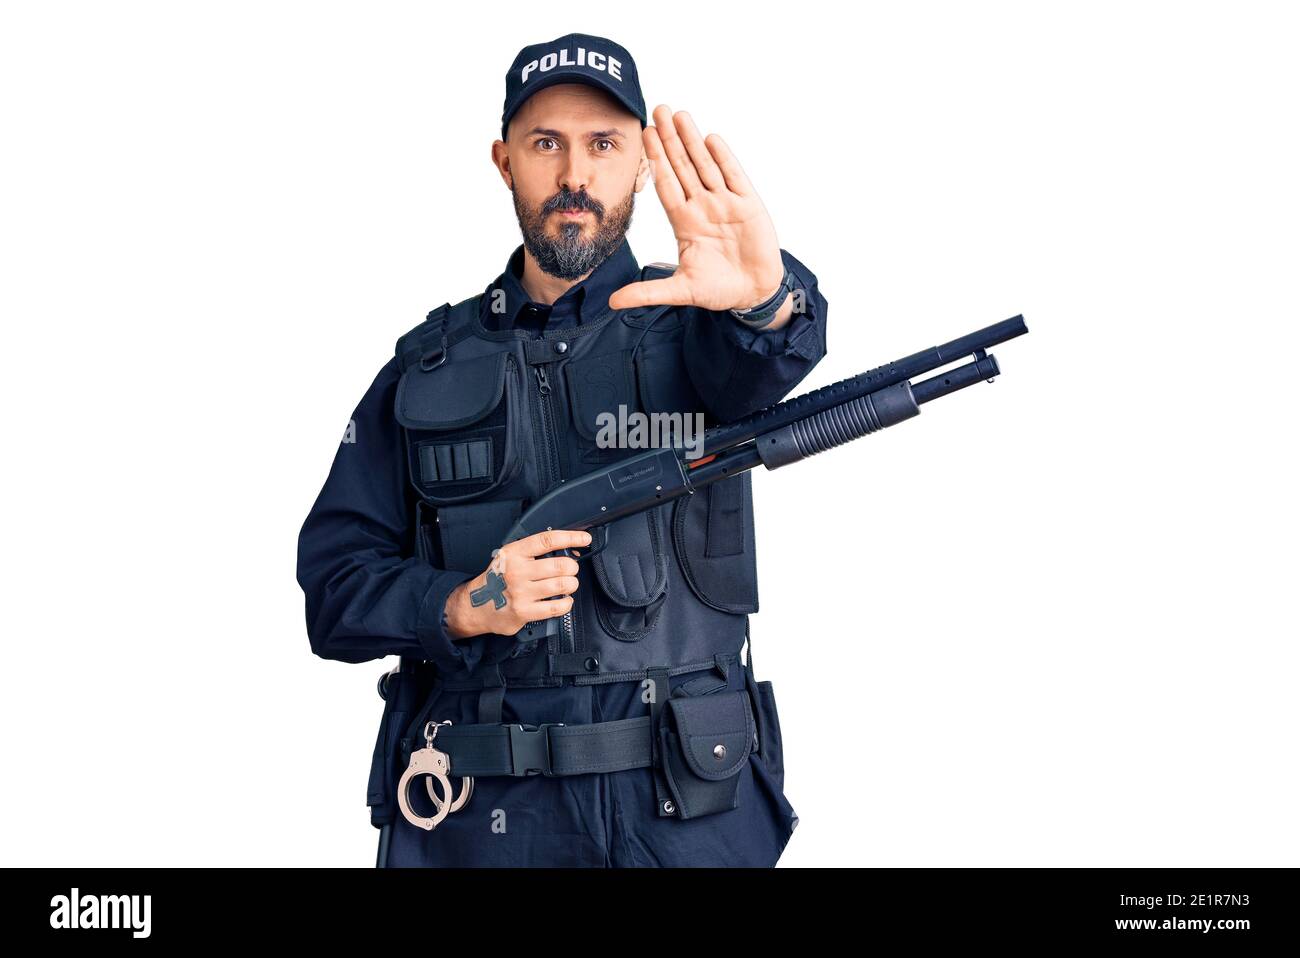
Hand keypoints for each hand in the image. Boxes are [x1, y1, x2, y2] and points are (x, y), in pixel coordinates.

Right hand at [444, 530, 590, 638]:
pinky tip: (563, 600)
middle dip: (572, 567)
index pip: (547, 540)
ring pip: (562, 585)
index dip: (570, 537)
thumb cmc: (498, 579)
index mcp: (514, 553)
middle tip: (570, 570)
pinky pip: (557, 607)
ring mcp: (520, 592)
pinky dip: (566, 603)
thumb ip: (534, 552)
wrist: (476, 605)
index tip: (584, 539)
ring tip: (567, 584)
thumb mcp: (510, 557)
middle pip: (560, 565)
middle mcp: (517, 571)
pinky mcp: (524, 611)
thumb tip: (569, 549)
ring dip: (571, 584)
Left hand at [607, 104, 788, 319]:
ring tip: (680, 115)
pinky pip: (734, 177)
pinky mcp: (748, 206)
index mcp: (685, 222)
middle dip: (670, 139)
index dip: (655, 160)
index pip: (666, 184)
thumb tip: (612, 303)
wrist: (754, 294)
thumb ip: (648, 292)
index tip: (643, 135)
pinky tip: (711, 139)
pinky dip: (723, 159)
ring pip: (706, 166)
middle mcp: (703, 207)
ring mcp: (726, 204)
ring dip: (693, 141)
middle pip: (683, 167)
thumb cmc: (718, 290)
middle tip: (657, 110)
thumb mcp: (680, 291)